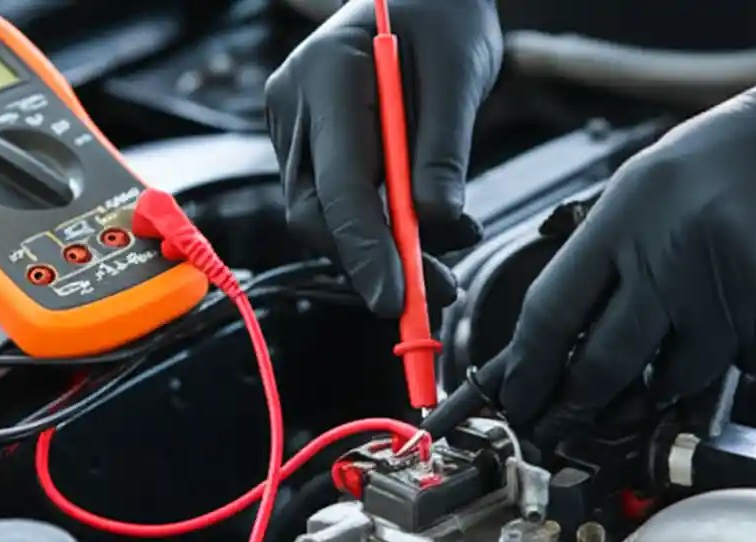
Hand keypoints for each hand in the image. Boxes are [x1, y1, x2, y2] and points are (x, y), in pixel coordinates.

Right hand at [264, 0, 502, 317]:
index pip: (338, 185)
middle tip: (433, 296)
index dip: (367, 251)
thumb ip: (445, 150)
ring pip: (324, 216)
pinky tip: (429, 234)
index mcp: (327, 75)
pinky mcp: (309, 143)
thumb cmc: (443, 15)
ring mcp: (296, 124)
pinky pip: (336, 202)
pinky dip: (380, 230)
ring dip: (382, 252)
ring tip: (447, 264)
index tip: (397, 299)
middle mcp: (296, 102)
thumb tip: (436, 221)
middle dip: (372, 263)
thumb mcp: (460, 73)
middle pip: (315, 213)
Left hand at [498, 21, 755, 446]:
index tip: (518, 402)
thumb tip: (566, 332)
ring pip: (675, 379)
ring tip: (695, 328)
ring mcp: (735, 288)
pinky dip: (741, 350)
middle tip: (569, 421)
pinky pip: (743, 365)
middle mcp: (676, 251)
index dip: (526, 370)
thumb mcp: (658, 179)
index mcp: (631, 211)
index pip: (551, 311)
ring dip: (671, 376)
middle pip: (601, 364)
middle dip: (581, 403)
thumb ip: (614, 251)